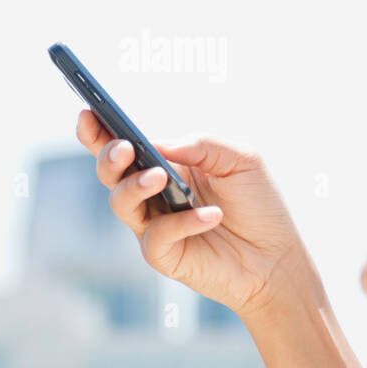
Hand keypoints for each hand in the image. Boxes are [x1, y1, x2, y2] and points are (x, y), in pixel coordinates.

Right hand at [75, 109, 308, 318]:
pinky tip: (210, 216)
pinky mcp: (164, 255)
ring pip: (121, 204)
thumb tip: (160, 144)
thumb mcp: (240, 159)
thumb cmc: (258, 204)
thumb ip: (201, 144)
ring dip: (135, 186)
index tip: (88, 112)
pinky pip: (156, 236)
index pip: (121, 144)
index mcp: (164, 164)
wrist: (278, 255)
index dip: (98, 130)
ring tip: (161, 177)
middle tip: (124, 148)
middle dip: (108, 157)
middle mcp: (152, 194)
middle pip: (110, 173)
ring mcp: (153, 225)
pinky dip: (182, 222)